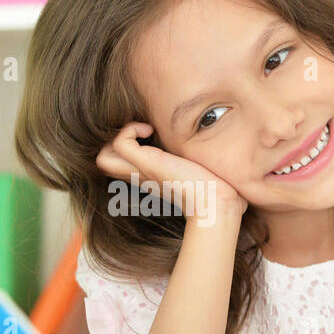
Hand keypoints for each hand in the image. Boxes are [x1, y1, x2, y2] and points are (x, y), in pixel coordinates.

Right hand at [96, 122, 245, 221]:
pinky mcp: (147, 164)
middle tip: (144, 134)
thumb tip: (230, 155)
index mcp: (154, 178)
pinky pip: (119, 142)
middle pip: (105, 162)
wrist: (217, 203)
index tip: (153, 136)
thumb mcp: (205, 173)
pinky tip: (149, 130)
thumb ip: (204, 164)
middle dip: (118, 143)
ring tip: (145, 131)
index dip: (129, 147)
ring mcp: (143, 170)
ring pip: (103, 156)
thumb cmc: (218, 192)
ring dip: (120, 137)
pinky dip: (129, 131)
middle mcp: (144, 175)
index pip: (123, 164)